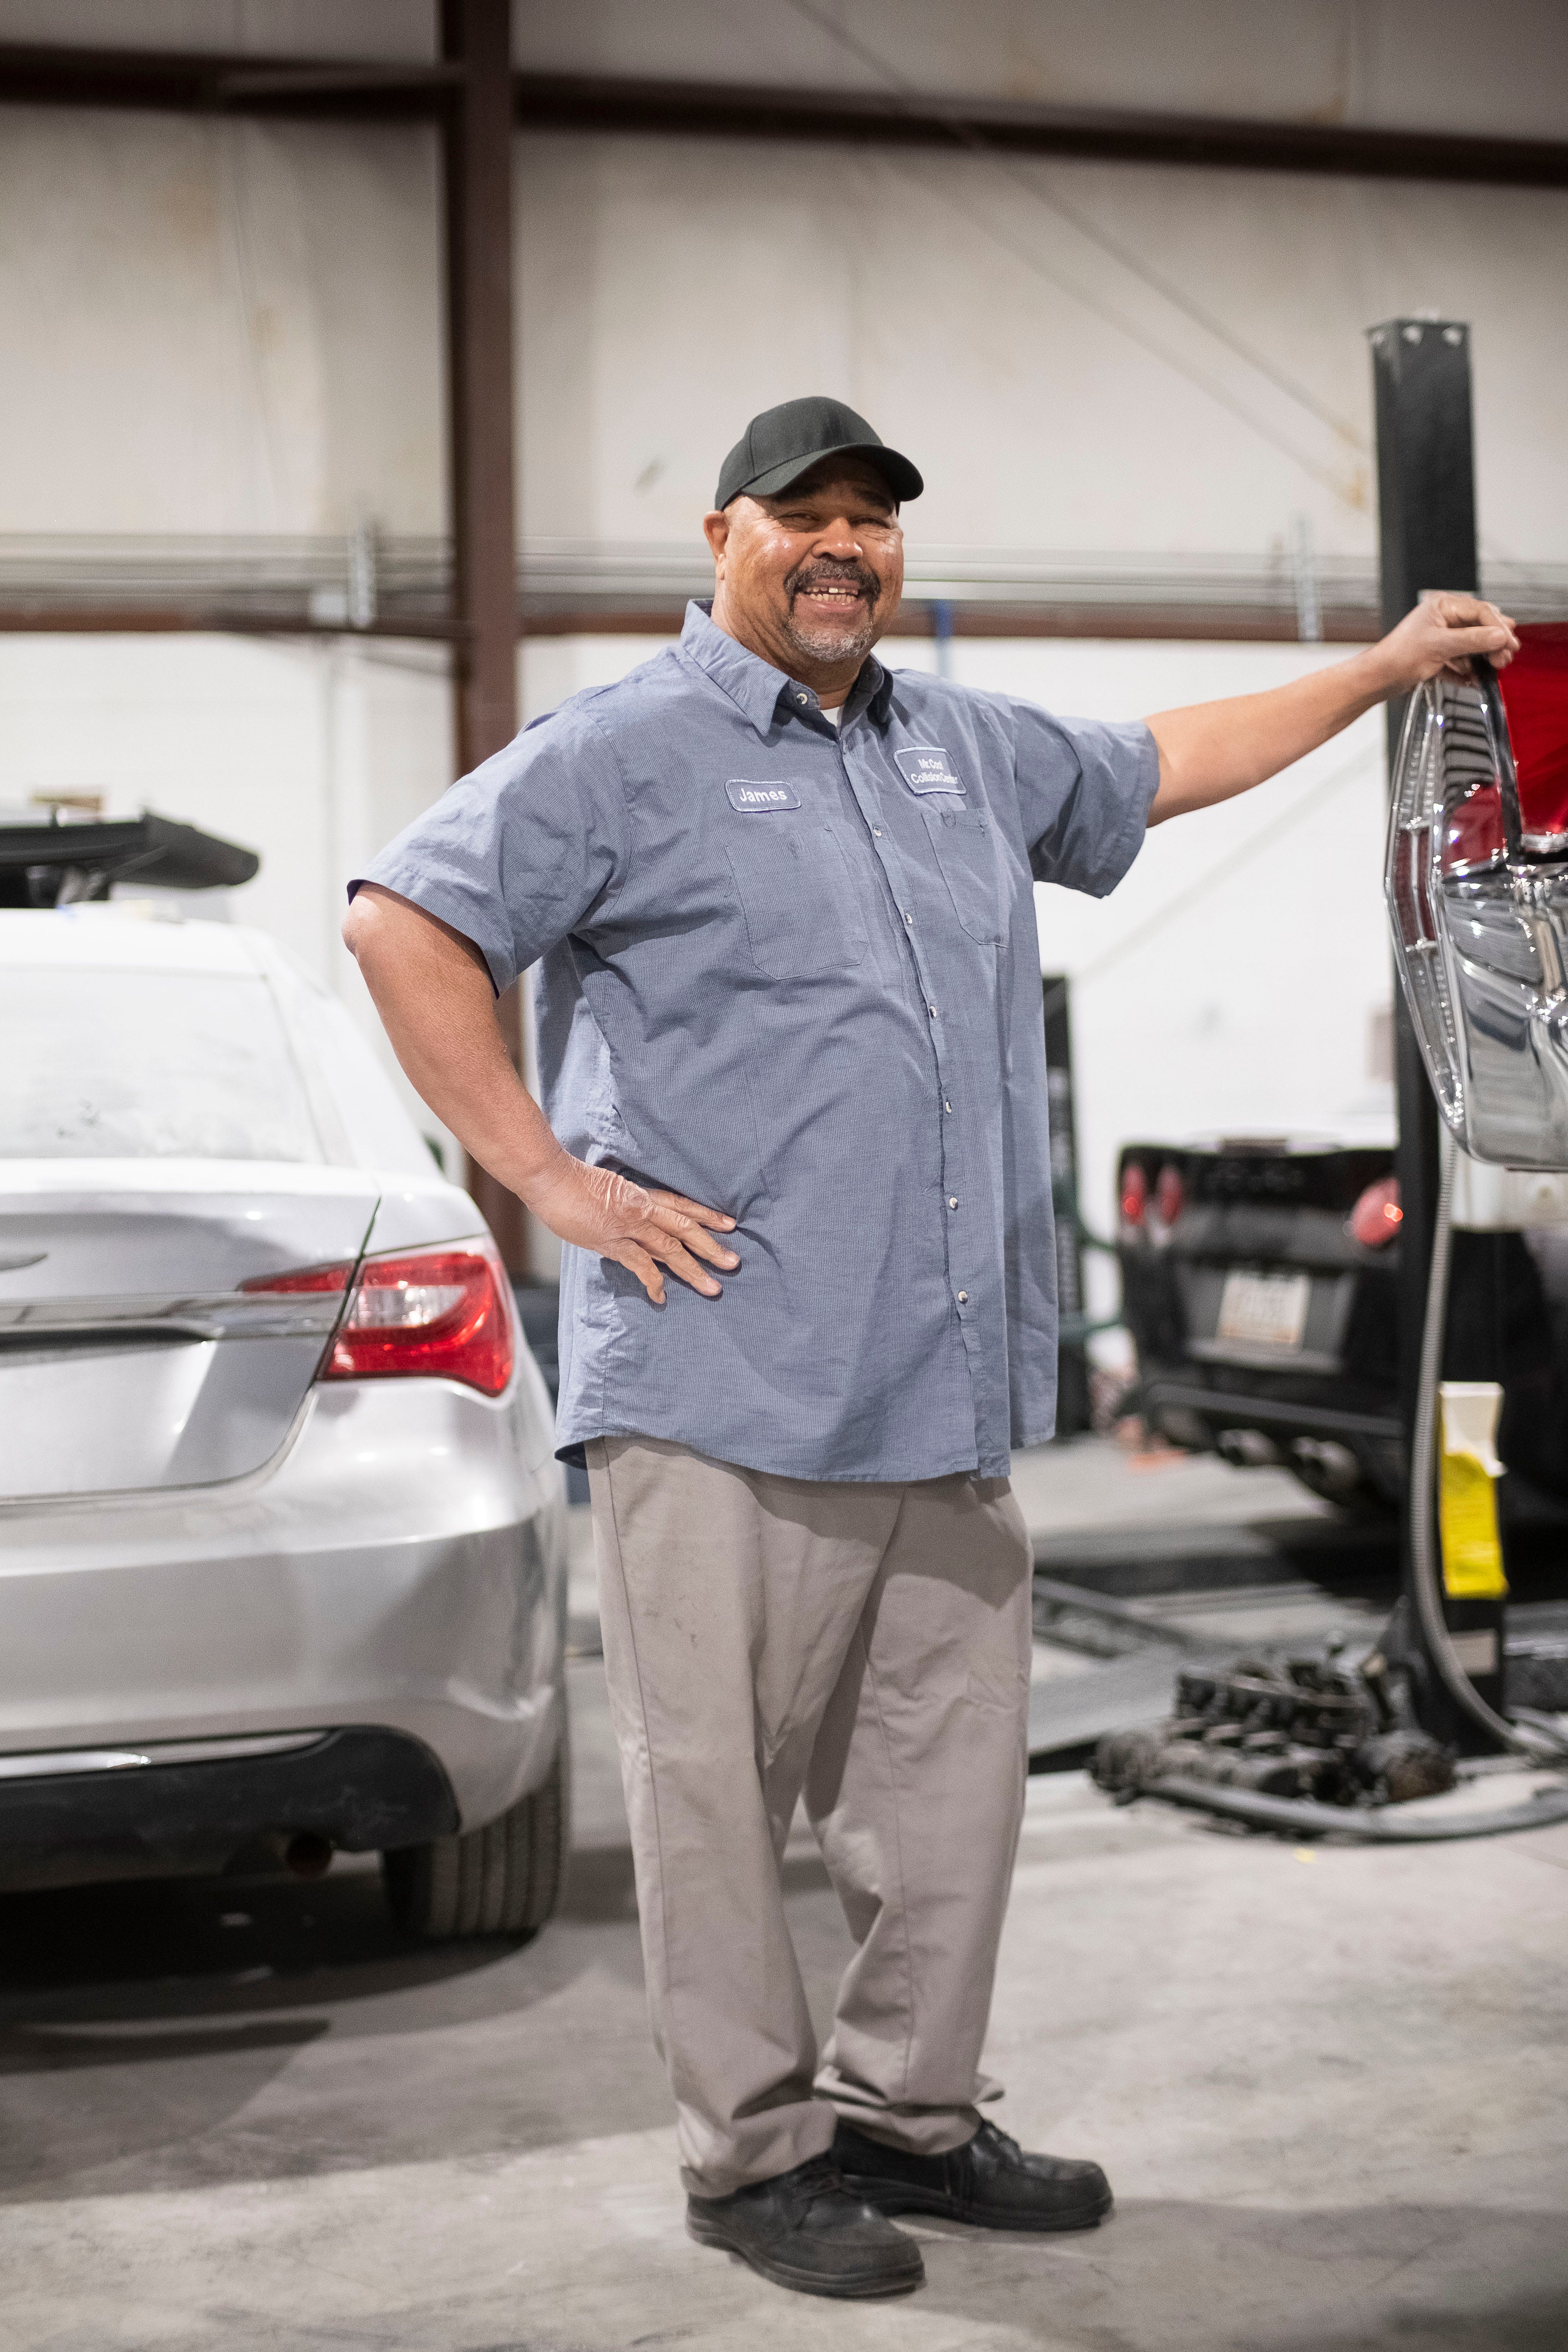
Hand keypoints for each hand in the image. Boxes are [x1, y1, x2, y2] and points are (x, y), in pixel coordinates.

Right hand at [525, 1152, 738, 1305]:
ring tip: (713, 1287)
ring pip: (670, 1248)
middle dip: (710, 1247)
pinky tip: (662, 1297)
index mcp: (641, 1193)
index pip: (681, 1204)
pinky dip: (654, 1282)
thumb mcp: (605, 1187)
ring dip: (692, 1269)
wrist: (551, 1178)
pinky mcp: (613, 1242)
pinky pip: (640, 1265)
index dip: (706, 1215)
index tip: (728, 1224)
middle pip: (684, 1228)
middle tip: (733, 1262)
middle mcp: (641, 1209)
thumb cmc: (571, 1180)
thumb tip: (627, 1216)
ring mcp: (628, 1226)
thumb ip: (621, 1203)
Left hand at [1373, 592, 1518, 691]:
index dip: (1498, 627)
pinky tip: (1473, 679)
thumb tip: (1500, 636)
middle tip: (1505, 657)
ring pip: (1470, 645)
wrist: (1377, 678)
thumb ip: (1473, 640)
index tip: (1510, 643)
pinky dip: (1467, 670)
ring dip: (1482, 658)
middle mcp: (1442, 618)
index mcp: (1442, 606)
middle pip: (1478, 627)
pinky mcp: (1436, 655)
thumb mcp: (1441, 645)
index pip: (1480, 612)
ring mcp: (1439, 636)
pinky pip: (1459, 660)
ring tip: (1494, 668)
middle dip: (1493, 643)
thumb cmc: (1399, 656)